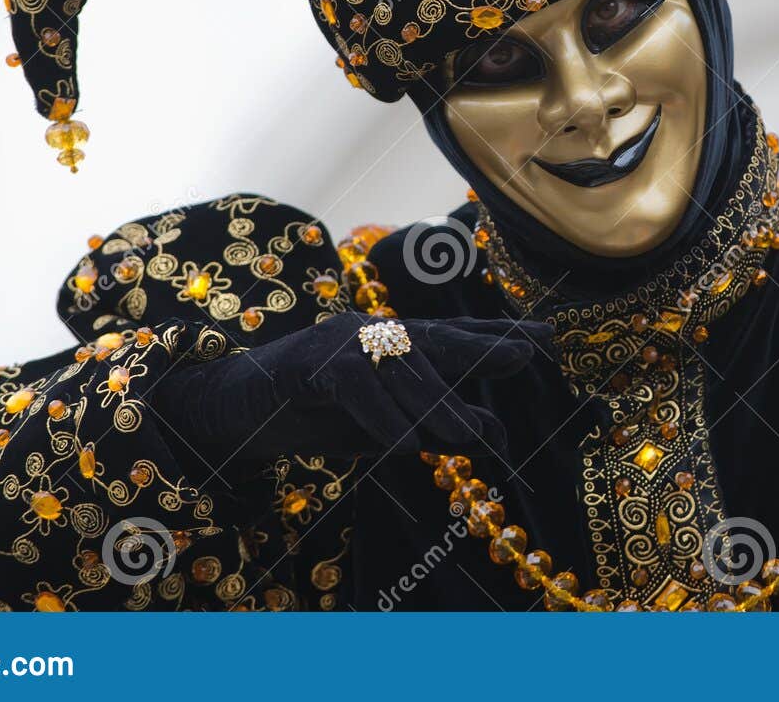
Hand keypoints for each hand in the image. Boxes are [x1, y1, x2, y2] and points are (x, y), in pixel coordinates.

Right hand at [148, 313, 550, 476]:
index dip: (496, 336)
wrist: (231, 411)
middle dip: (481, 346)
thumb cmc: (313, 415)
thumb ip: (431, 426)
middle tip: (526, 355)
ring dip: (436, 402)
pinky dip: (382, 417)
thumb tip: (492, 433)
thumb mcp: (381, 429)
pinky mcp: (307, 364)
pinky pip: (354, 388)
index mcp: (392, 345)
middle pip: (434, 339)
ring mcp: (338, 342)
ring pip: (398, 368)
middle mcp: (371, 332)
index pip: (451, 337)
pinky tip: (407, 446)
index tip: (546, 339)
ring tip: (469, 437)